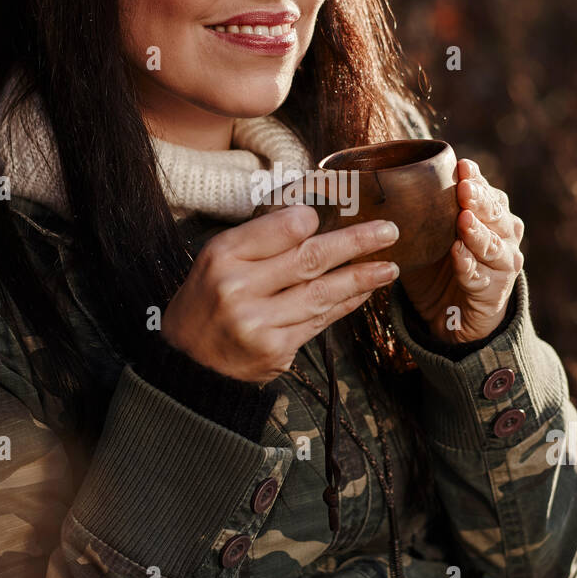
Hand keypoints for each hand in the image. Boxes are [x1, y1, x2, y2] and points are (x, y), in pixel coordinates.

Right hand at [161, 204, 401, 383]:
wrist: (187, 364)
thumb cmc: (207, 302)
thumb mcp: (217, 260)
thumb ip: (260, 240)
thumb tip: (314, 216)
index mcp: (223, 255)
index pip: (284, 227)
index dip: (314, 219)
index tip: (335, 213)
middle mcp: (240, 287)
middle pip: (311, 258)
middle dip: (357, 242)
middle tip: (389, 230)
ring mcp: (259, 323)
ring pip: (323, 293)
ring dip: (362, 278)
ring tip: (389, 267)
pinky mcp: (276, 350)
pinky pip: (320, 321)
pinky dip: (345, 305)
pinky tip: (363, 293)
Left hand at [398, 158, 523, 344]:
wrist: (452, 316)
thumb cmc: (439, 266)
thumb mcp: (427, 235)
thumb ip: (418, 210)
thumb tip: (381, 178)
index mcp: (490, 214)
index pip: (486, 191)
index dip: (475, 177)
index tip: (462, 165)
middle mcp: (504, 235)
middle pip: (495, 213)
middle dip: (480, 200)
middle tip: (464, 188)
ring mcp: (504, 263)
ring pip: (493, 244)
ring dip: (478, 231)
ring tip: (463, 220)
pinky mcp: (496, 291)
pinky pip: (482, 277)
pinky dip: (469, 265)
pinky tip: (458, 254)